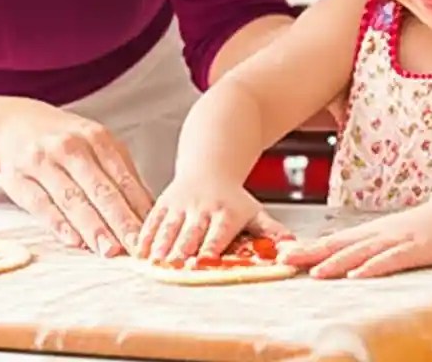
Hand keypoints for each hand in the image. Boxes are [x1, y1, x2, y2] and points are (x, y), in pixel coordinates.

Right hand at [0, 101, 153, 256]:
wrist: (13, 123)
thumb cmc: (64, 140)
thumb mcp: (95, 144)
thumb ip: (120, 174)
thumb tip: (148, 212)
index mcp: (96, 138)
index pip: (123, 177)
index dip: (138, 208)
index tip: (150, 233)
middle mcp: (69, 147)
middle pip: (100, 190)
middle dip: (120, 222)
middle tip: (134, 247)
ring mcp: (42, 162)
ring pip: (72, 200)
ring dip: (93, 228)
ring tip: (109, 250)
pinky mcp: (18, 179)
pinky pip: (41, 205)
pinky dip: (60, 225)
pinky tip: (74, 241)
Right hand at [136, 175, 292, 261]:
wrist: (210, 164)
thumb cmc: (233, 198)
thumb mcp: (255, 211)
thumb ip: (272, 232)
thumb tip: (292, 248)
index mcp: (226, 212)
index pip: (218, 233)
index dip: (211, 247)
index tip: (204, 261)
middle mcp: (202, 207)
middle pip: (191, 232)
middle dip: (182, 250)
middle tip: (174, 267)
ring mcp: (181, 204)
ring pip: (169, 226)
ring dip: (160, 245)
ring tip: (153, 262)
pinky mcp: (164, 203)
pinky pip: (153, 221)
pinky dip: (145, 237)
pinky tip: (139, 253)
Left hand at [278, 210, 431, 278]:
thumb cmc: (421, 228)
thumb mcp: (389, 236)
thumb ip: (366, 246)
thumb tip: (340, 257)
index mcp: (368, 233)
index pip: (332, 241)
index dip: (307, 248)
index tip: (282, 256)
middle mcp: (376, 235)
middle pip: (339, 245)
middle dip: (311, 254)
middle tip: (286, 262)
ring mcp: (394, 240)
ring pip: (360, 252)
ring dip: (337, 263)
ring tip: (316, 273)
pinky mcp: (414, 249)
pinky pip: (391, 260)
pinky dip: (373, 267)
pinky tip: (359, 275)